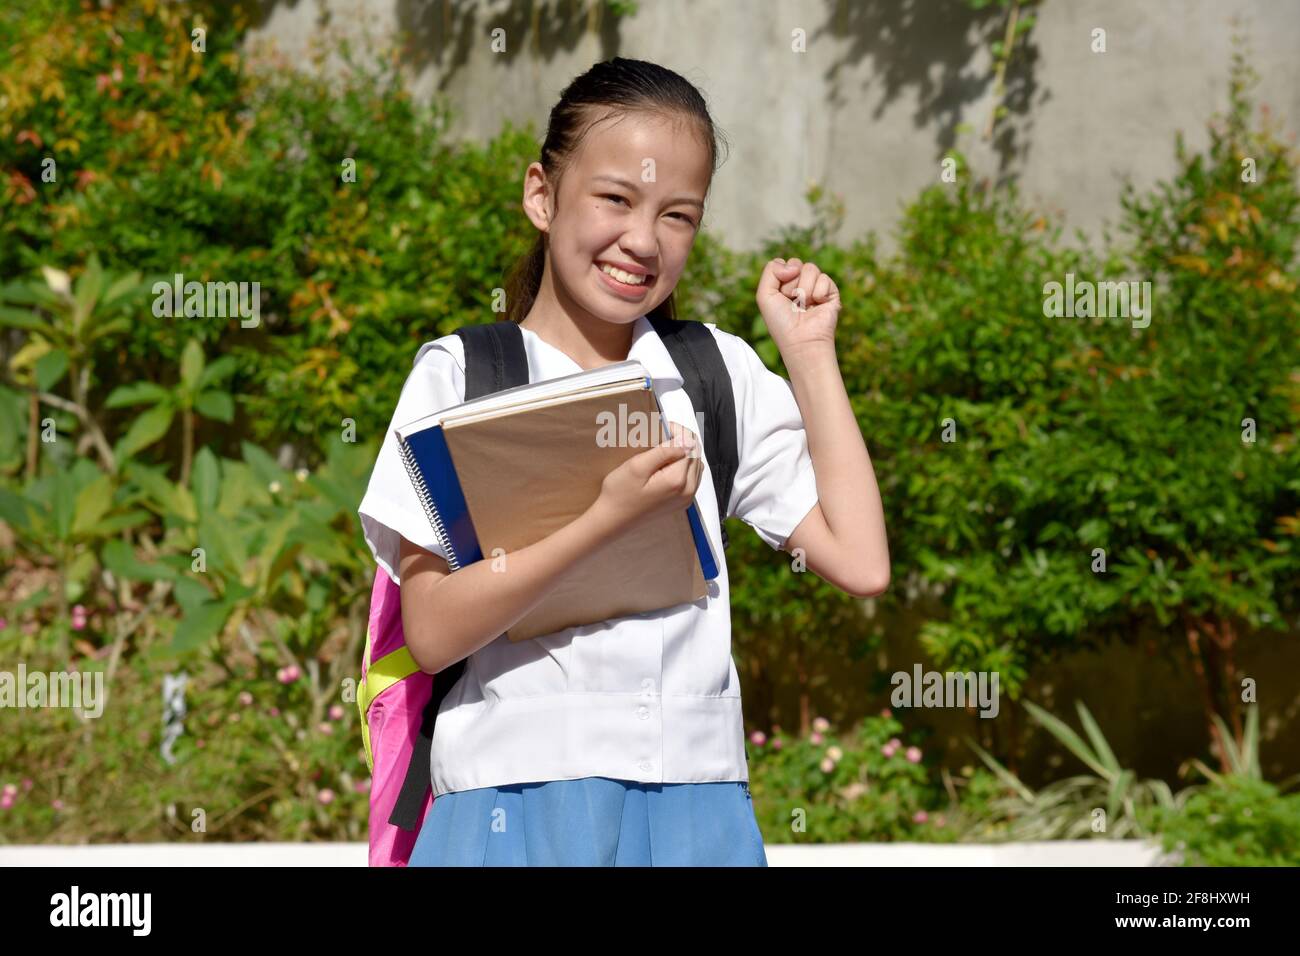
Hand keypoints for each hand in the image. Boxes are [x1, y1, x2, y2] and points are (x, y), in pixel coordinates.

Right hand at [592, 421, 703, 538]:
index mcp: (678, 480)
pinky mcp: (682, 501)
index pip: (690, 444)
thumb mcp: (637, 466)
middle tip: (659, 438)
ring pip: (695, 464)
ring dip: (683, 453)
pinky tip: (666, 465)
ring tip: (662, 451)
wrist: (612, 520)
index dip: (677, 432)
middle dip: (681, 441)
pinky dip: (683, 466)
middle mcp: (688, 491)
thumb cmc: (619, 493)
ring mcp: (686, 498)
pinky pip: (692, 477)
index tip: (661, 428)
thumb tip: (687, 440)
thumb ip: (665, 451)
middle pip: (695, 454)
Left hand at [755, 257, 840, 355]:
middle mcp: (800, 284)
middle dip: (791, 283)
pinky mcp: (831, 292)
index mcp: (784, 285)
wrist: (801, 340)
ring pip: (810, 268)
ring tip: (805, 306)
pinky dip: (818, 293)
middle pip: (796, 263)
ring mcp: (816, 287)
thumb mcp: (765, 295)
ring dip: (804, 289)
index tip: (780, 294)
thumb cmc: (781, 322)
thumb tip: (793, 265)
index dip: (780, 275)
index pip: (783, 263)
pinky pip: (824, 278)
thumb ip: (771, 270)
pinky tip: (817, 306)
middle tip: (792, 302)